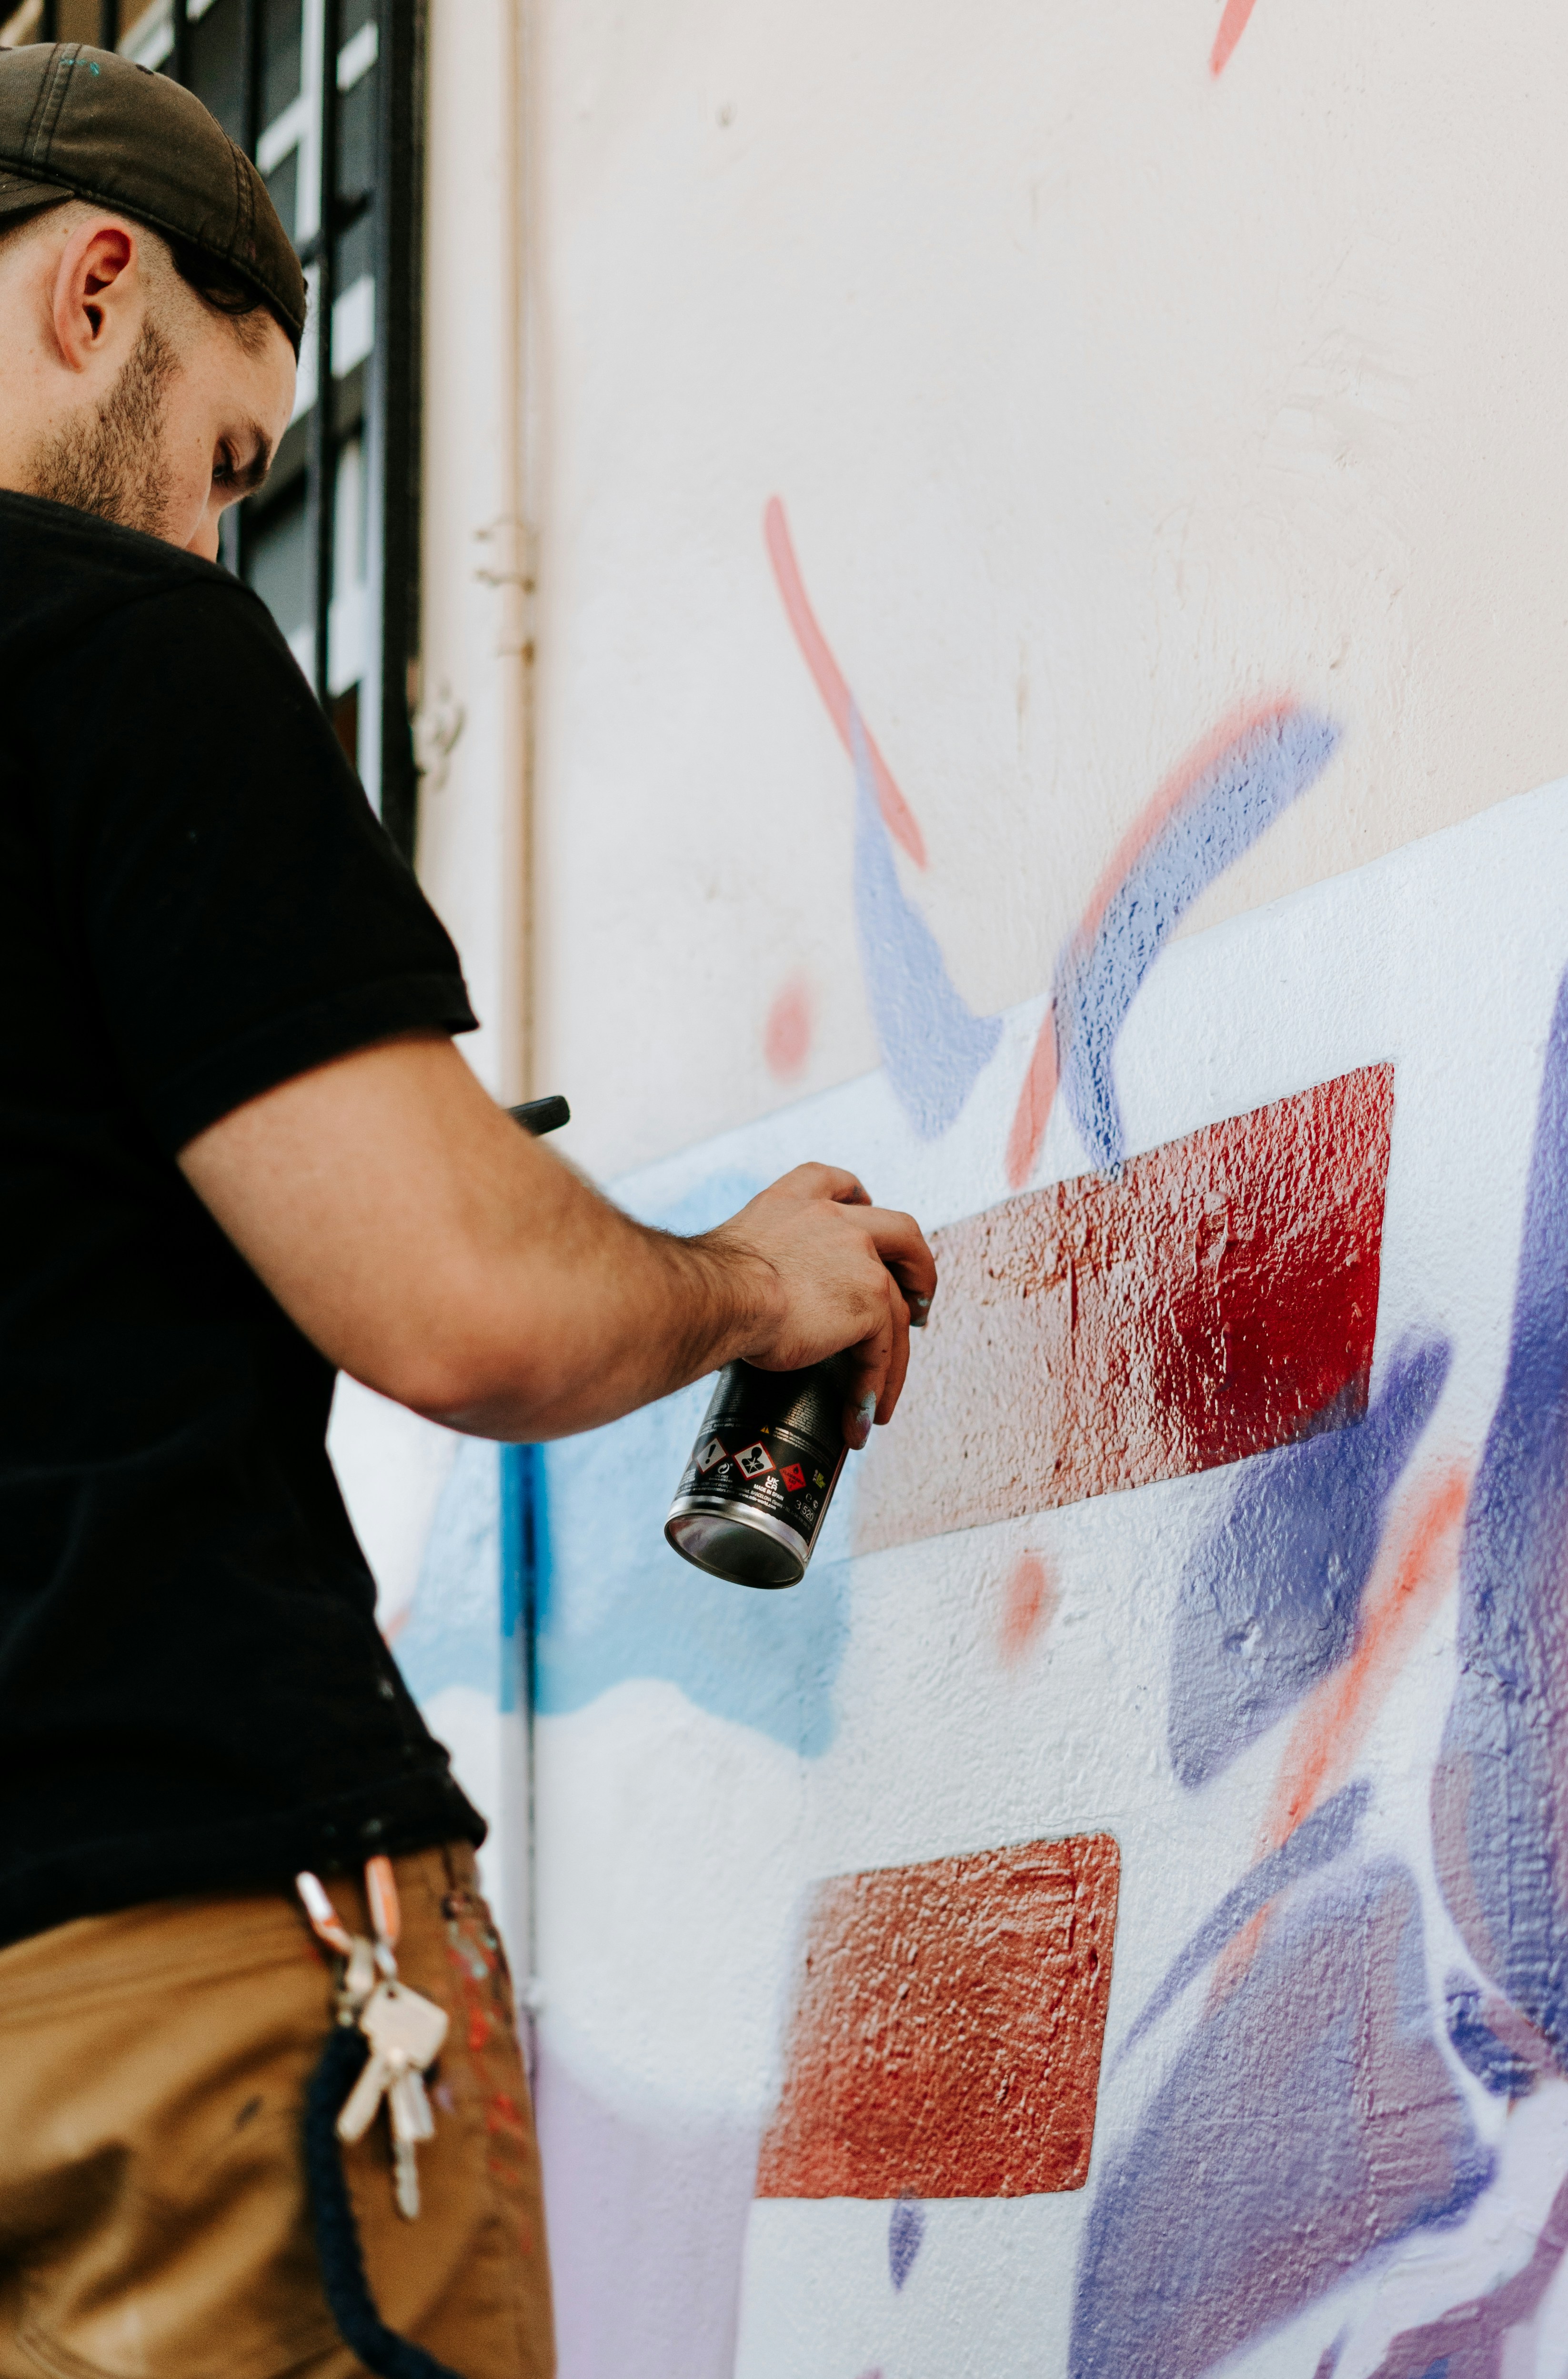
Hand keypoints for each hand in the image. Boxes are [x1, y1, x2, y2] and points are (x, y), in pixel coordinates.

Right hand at [702, 1164, 936, 1446]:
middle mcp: (833, 1219)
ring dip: (894, 1357)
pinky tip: (861, 1416)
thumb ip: (757, 1267)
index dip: (860, 1198)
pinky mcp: (869, 1300)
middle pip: (900, 1231)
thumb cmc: (709, 1288)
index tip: (867, 1209)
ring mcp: (858, 1256)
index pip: (838, 1184)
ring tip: (884, 1398)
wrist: (720, 1296)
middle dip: (917, 1266)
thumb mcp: (735, 1257)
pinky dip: (875, 1385)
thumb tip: (750, 1306)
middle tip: (919, 1302)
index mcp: (793, 1203)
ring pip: (895, 1308)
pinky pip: (884, 1350)